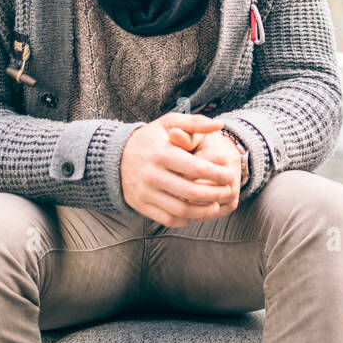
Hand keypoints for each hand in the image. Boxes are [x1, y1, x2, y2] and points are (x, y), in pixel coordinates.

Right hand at [119, 113, 237, 227]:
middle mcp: (152, 174)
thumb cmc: (149, 139)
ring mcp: (145, 192)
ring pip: (181, 209)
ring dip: (203, 211)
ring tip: (216, 206)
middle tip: (228, 192)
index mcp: (162, 153)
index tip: (229, 175)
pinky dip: (185, 219)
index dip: (217, 174)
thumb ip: (194, 123)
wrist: (113, 158)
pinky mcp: (141, 205)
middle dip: (215, 194)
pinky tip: (195, 213)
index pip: (196, 167)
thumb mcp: (168, 123)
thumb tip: (219, 125)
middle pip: (191, 192)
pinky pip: (167, 219)